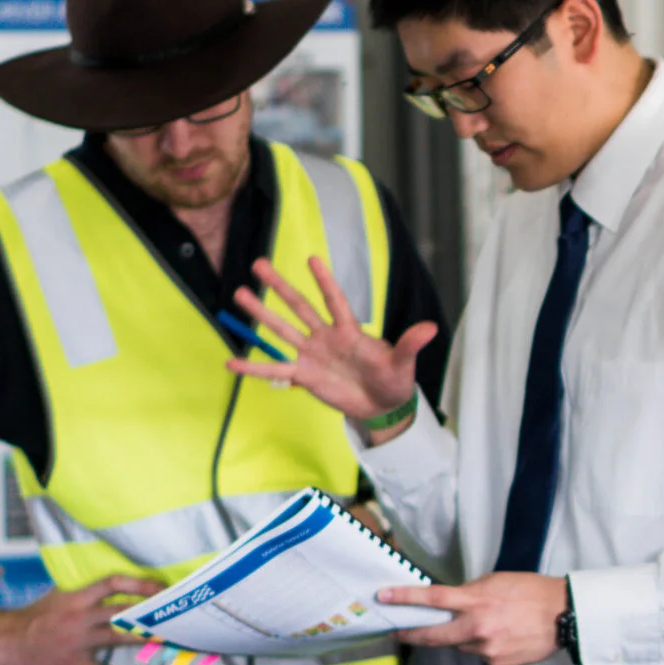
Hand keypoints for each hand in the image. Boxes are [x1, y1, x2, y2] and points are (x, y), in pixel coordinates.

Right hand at [0, 573, 165, 664]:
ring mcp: (78, 641)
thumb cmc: (27, 620)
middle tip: (177, 613)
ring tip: (171, 641)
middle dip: (151, 611)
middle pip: (123, 610)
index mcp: (75, 597)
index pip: (113, 583)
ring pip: (119, 637)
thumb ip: (81, 596)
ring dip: (146, 639)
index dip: (139, 583)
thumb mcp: (55, 599)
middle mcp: (80, 616)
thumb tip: (105, 590)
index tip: (161, 586)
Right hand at [226, 255, 436, 431]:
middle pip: (299, 307)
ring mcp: (312, 354)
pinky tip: (231, 362)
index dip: (325, 282)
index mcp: (350, 330)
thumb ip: (410, 344)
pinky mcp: (304, 376)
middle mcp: (326, 337)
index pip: (335, 302)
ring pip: (282, 331)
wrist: (382, 405)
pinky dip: (254, 368)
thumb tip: (432, 328)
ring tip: (238, 294)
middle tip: (258, 263)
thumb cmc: (393, 378)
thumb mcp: (403, 363)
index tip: (312, 259)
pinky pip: (275, 371)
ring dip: (261, 315)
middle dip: (279, 287)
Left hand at [381, 575, 568, 664]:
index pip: (433, 599)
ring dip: (460, 636)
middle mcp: (477, 629)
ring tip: (486, 624)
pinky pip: (479, 653)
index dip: (405, 598)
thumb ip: (471, 592)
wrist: (564, 616)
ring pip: (459, 644)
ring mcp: (486, 650)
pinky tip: (501, 635)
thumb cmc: (533, 592)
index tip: (384, 597)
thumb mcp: (498, 581)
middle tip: (398, 631)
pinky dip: (482, 644)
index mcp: (477, 602)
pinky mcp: (496, 663)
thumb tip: (453, 601)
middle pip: (434, 635)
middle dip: (412, 633)